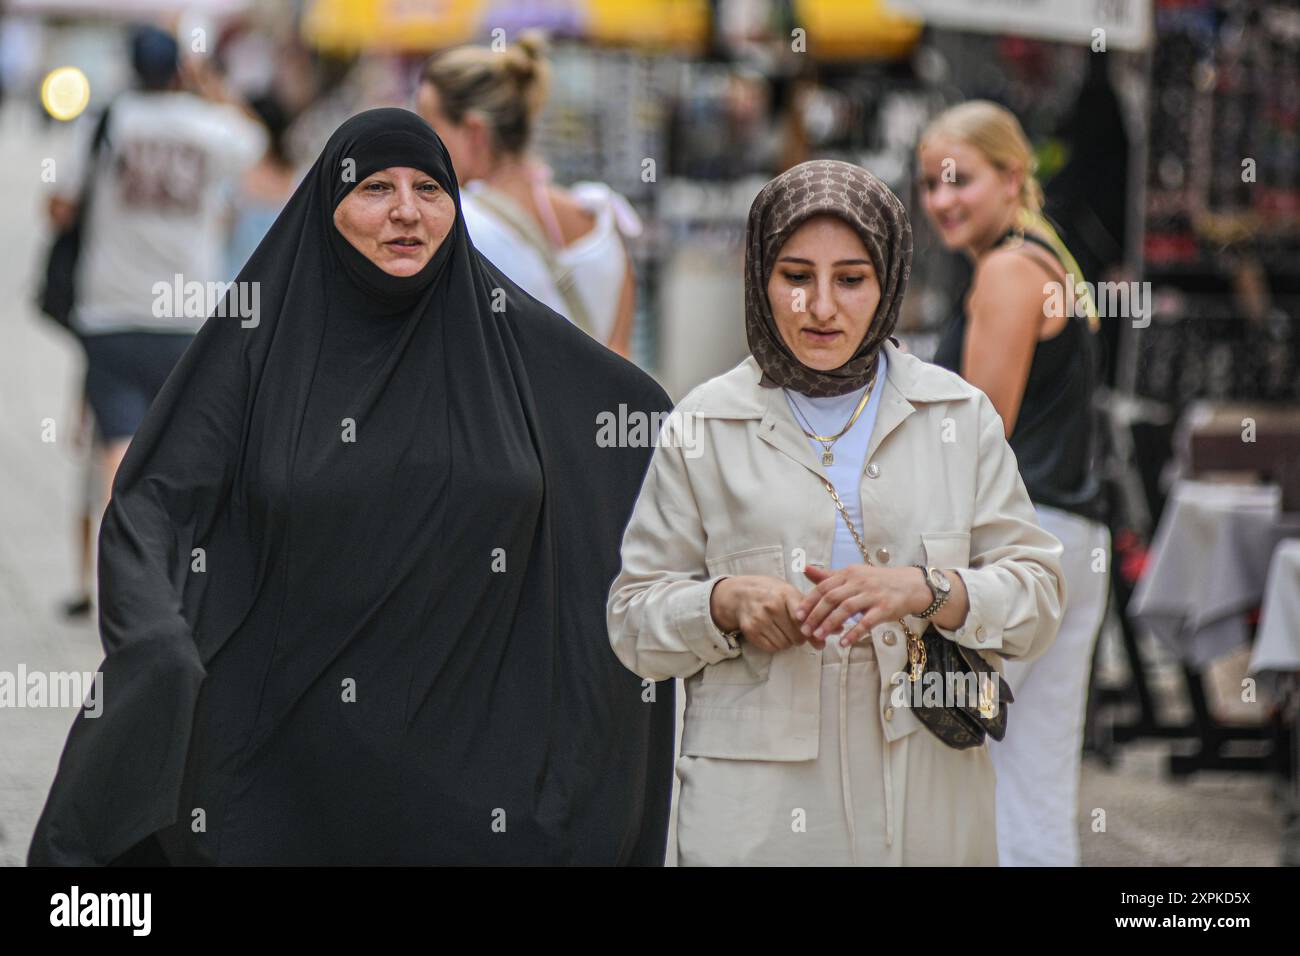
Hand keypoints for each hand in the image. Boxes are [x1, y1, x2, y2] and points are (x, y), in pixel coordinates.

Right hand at [709, 575, 808, 653]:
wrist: (742, 594)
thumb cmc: (773, 594)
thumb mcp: (792, 594)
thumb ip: (812, 612)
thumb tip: (834, 633)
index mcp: (785, 593)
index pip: (802, 618)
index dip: (811, 630)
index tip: (814, 634)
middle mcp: (771, 606)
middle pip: (797, 636)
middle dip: (801, 638)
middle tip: (798, 632)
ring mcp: (759, 619)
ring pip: (785, 644)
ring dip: (788, 642)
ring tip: (784, 631)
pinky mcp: (750, 630)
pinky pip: (772, 648)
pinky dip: (776, 645)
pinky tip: (774, 634)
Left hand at [796, 565, 929, 646]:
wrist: (911, 585)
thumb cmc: (877, 581)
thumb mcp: (853, 574)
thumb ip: (829, 576)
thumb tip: (805, 568)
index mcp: (849, 573)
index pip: (823, 587)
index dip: (809, 601)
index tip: (797, 615)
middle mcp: (859, 582)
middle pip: (832, 598)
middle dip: (815, 615)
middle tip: (804, 630)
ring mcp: (872, 595)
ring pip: (846, 609)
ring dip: (830, 624)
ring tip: (819, 637)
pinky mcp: (884, 608)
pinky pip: (866, 622)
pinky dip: (854, 632)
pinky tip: (844, 642)